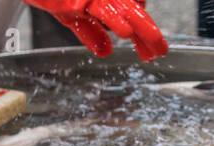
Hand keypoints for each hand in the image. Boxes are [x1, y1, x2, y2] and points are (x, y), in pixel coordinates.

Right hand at [25, 0, 167, 60]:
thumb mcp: (72, 18)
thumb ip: (90, 34)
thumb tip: (106, 52)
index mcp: (106, 4)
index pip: (131, 22)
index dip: (142, 39)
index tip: (152, 54)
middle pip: (135, 16)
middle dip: (148, 35)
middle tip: (160, 51)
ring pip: (127, 10)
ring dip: (141, 26)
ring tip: (154, 41)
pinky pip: (104, 8)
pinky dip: (115, 20)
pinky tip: (126, 32)